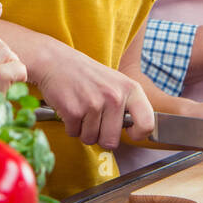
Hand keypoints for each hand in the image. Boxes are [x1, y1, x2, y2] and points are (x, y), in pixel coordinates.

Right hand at [34, 41, 154, 150]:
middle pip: (112, 141)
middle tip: (94, 120)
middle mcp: (115, 97)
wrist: (55, 61)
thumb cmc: (86, 74)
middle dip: (101, 137)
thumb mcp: (116, 82)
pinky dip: (70, 126)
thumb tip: (137, 131)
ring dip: (83, 130)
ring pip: (91, 139)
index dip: (138, 134)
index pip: (147, 124)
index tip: (129, 133)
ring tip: (81, 109)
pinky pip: (74, 133)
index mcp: (131, 89)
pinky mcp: (74, 111)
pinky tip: (71, 108)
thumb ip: (127, 104)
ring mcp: (94, 104)